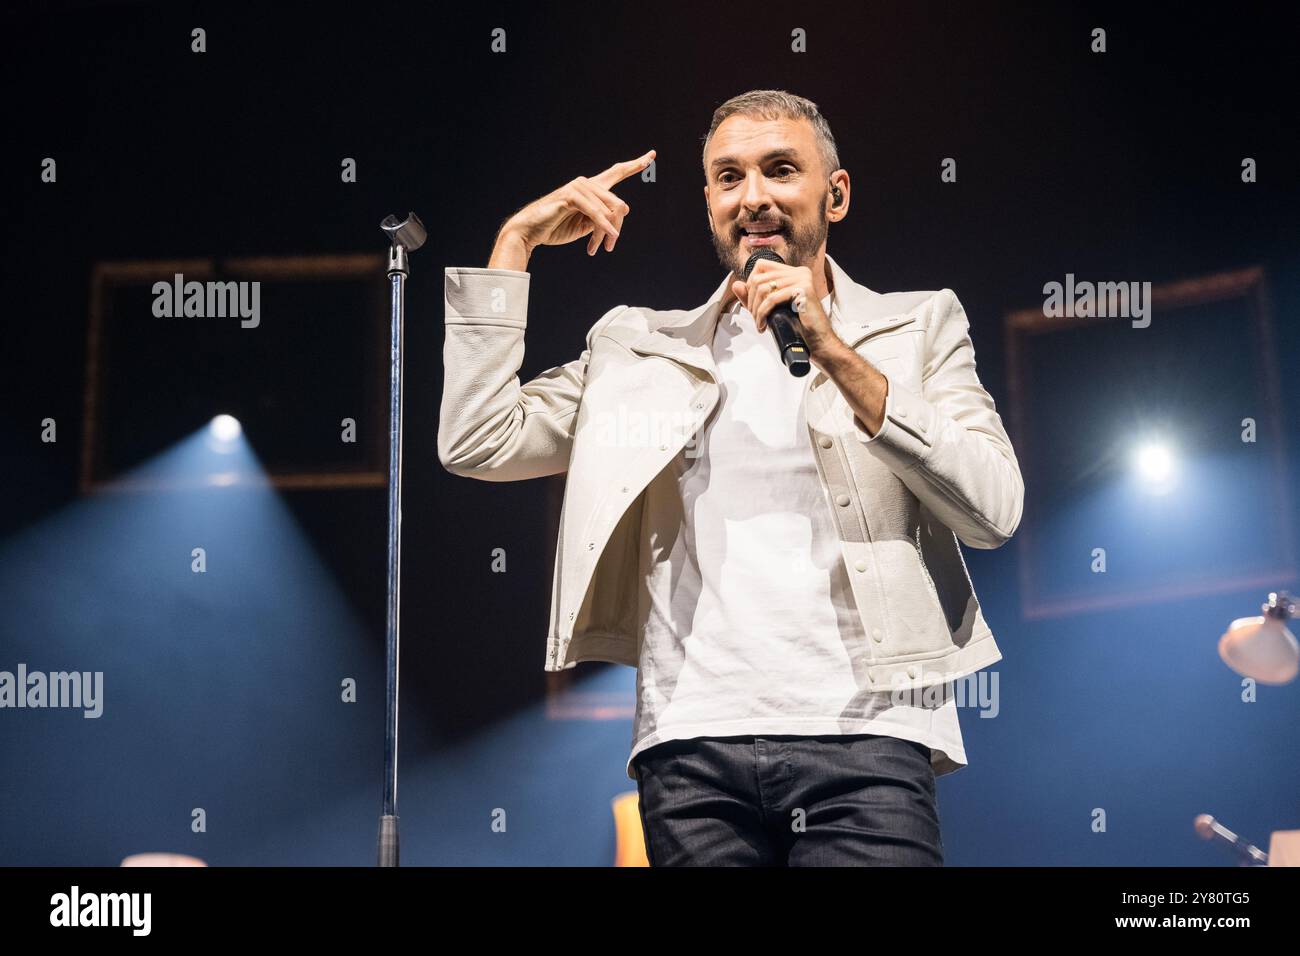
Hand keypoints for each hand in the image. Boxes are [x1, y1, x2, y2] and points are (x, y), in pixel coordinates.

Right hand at [497, 149, 654, 257]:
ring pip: (609, 209)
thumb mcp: (586, 226)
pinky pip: (596, 212)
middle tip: (609, 246)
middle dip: (616, 227)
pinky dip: (604, 226)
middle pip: (618, 203)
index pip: (616, 173)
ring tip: (601, 247)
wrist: (530, 231)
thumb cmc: (556, 227)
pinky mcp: (571, 196)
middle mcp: (586, 183)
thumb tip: (624, 209)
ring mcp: (578, 187)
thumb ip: (603, 218)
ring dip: (606, 232)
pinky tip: (610, 236)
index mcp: (591, 188)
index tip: (652, 155)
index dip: (635, 165)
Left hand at [730, 259, 840, 363]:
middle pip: (759, 278)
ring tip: (759, 322)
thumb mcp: (770, 309)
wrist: (818, 342)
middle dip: (751, 300)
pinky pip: (772, 299)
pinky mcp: (803, 290)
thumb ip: (752, 296)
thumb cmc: (797, 326)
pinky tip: (763, 325)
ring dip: (755, 309)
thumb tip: (735, 284)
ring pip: (763, 288)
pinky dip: (762, 313)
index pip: (761, 265)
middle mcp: (799, 272)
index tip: (753, 304)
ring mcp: (803, 279)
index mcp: (794, 272)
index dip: (750, 283)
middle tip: (755, 318)